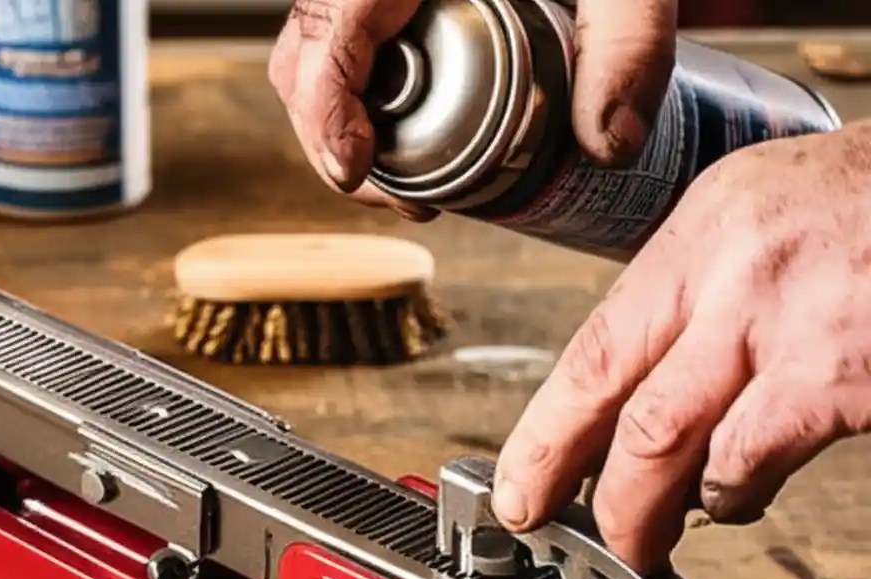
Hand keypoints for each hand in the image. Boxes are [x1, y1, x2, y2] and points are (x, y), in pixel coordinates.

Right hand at [267, 0, 677, 218]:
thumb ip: (627, 42)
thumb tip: (610, 144)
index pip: (332, 29)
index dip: (326, 109)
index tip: (353, 167)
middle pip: (304, 52)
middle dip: (331, 137)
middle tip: (399, 195)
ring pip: (310, 48)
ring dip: (339, 119)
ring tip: (401, 176)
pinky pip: (339, 35)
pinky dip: (354, 89)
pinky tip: (405, 124)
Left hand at [492, 120, 870, 574]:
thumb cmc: (866, 202)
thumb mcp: (753, 209)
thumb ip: (689, 286)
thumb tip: (634, 372)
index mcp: (702, 237)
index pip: (595, 347)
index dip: (544, 433)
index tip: (517, 484)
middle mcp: (735, 281)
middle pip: (623, 408)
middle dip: (569, 484)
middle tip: (553, 527)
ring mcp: (793, 334)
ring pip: (675, 447)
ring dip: (648, 510)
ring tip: (641, 535)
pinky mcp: (848, 383)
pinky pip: (759, 461)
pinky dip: (734, 495)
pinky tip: (733, 498)